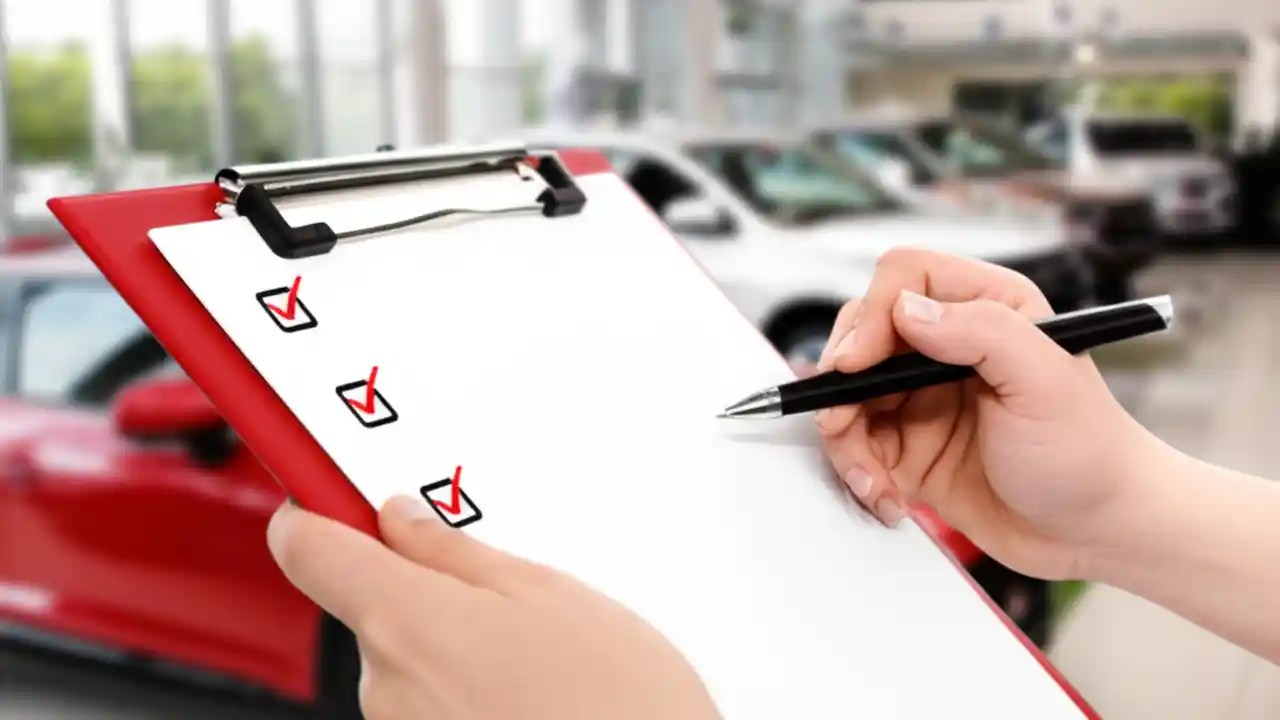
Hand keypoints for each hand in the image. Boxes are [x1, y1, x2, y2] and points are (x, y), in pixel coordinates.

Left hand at [267, 498, 718, 719]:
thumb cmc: (616, 705)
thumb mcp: (548, 593)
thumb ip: (458, 550)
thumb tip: (402, 518)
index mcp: (404, 620)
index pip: (305, 543)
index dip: (316, 503)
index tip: (327, 482)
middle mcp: (384, 684)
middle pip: (368, 601)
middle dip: (425, 583)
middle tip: (499, 587)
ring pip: (406, 654)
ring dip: (455, 641)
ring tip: (535, 654)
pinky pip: (428, 702)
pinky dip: (467, 688)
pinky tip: (529, 693)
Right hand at [815, 249, 1162, 579]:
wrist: (1095, 533)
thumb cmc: (1088, 453)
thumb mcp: (1045, 381)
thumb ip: (980, 332)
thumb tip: (906, 310)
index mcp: (987, 308)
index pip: (904, 277)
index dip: (872, 314)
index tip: (859, 363)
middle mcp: (947, 345)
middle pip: (860, 333)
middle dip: (842, 380)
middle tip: (842, 421)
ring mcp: (920, 398)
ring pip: (847, 394)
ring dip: (844, 438)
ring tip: (872, 479)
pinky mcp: (907, 447)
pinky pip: (855, 446)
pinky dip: (857, 473)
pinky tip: (887, 498)